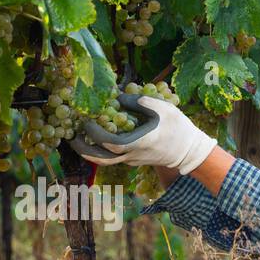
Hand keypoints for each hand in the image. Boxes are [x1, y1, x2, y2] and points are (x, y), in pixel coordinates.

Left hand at [77, 96, 216, 175]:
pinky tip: (96, 138)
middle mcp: (133, 155)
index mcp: (139, 143)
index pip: (111, 143)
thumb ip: (139, 101)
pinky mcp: (134, 160)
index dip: (95, 134)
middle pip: (102, 159)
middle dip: (84, 149)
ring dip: (90, 151)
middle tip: (70, 137)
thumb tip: (118, 97)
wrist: (190, 151)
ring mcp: (133, 160)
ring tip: (77, 140)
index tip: (87, 121)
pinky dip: (101, 150)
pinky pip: (113, 158)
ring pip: (106, 161)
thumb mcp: (163, 108)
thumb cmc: (178, 128)